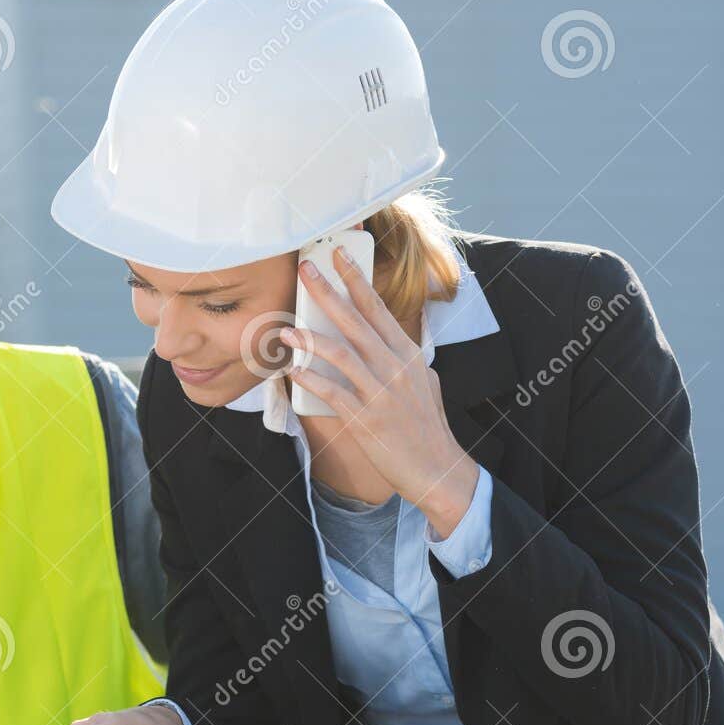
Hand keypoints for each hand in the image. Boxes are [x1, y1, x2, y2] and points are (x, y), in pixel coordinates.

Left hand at [287, 249, 478, 537]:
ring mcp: (379, 392)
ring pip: (340, 353)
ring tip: (287, 328)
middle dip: (328, 292)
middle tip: (305, 270)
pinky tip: (292, 370)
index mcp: (408, 354)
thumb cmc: (426, 427)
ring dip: (310, 337)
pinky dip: (310, 379)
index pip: (378, 309)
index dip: (356, 280)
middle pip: (355, 321)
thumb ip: (405, 360)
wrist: (436, 468)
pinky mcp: (364, 418)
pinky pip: (331, 392)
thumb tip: (388, 343)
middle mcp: (394, 367)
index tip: (338, 256)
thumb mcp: (424, 383)